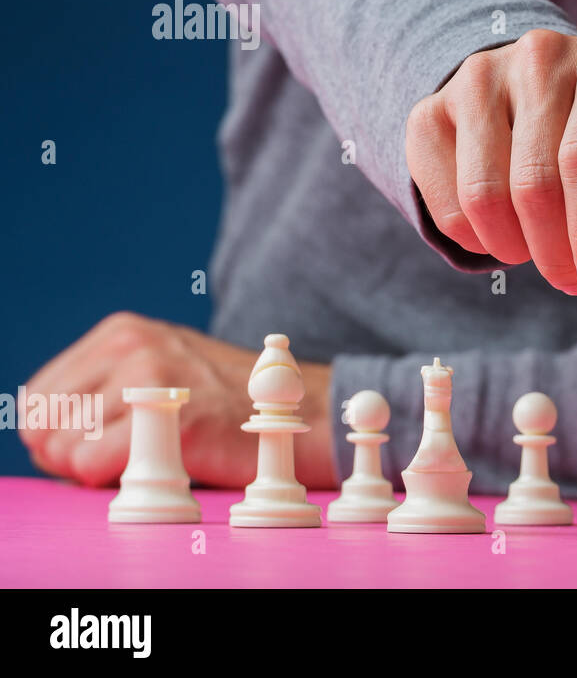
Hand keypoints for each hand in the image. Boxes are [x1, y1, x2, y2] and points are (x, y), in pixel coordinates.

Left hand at [20, 313, 336, 488]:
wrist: (301, 411)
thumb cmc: (229, 403)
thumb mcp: (160, 373)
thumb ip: (102, 392)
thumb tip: (43, 440)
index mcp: (123, 331)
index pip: (39, 396)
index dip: (57, 434)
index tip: (96, 446)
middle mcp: (132, 346)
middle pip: (43, 423)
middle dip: (68, 454)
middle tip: (121, 459)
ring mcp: (152, 379)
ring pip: (64, 447)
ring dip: (93, 469)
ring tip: (147, 459)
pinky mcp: (172, 419)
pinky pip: (93, 465)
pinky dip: (115, 480)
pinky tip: (160, 467)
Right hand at [406, 30, 576, 300]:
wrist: (555, 95)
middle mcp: (543, 58)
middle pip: (535, 183)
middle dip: (557, 255)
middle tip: (576, 282)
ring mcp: (481, 78)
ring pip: (483, 195)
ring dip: (516, 251)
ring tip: (543, 253)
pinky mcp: (434, 108)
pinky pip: (443, 198)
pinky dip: (476, 239)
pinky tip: (506, 234)